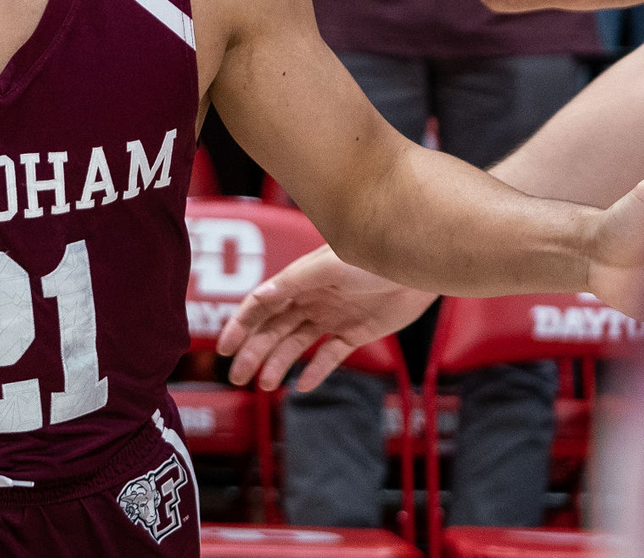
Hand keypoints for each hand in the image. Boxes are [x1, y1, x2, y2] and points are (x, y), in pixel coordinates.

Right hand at [216, 246, 436, 392]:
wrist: (417, 266)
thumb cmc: (374, 256)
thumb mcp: (331, 265)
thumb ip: (295, 281)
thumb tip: (259, 296)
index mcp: (300, 280)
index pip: (261, 305)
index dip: (241, 326)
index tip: (226, 349)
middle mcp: (311, 299)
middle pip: (274, 330)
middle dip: (254, 353)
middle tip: (238, 378)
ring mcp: (333, 316)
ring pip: (296, 345)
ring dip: (278, 364)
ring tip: (266, 386)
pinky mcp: (356, 332)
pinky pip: (330, 355)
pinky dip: (316, 371)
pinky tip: (302, 386)